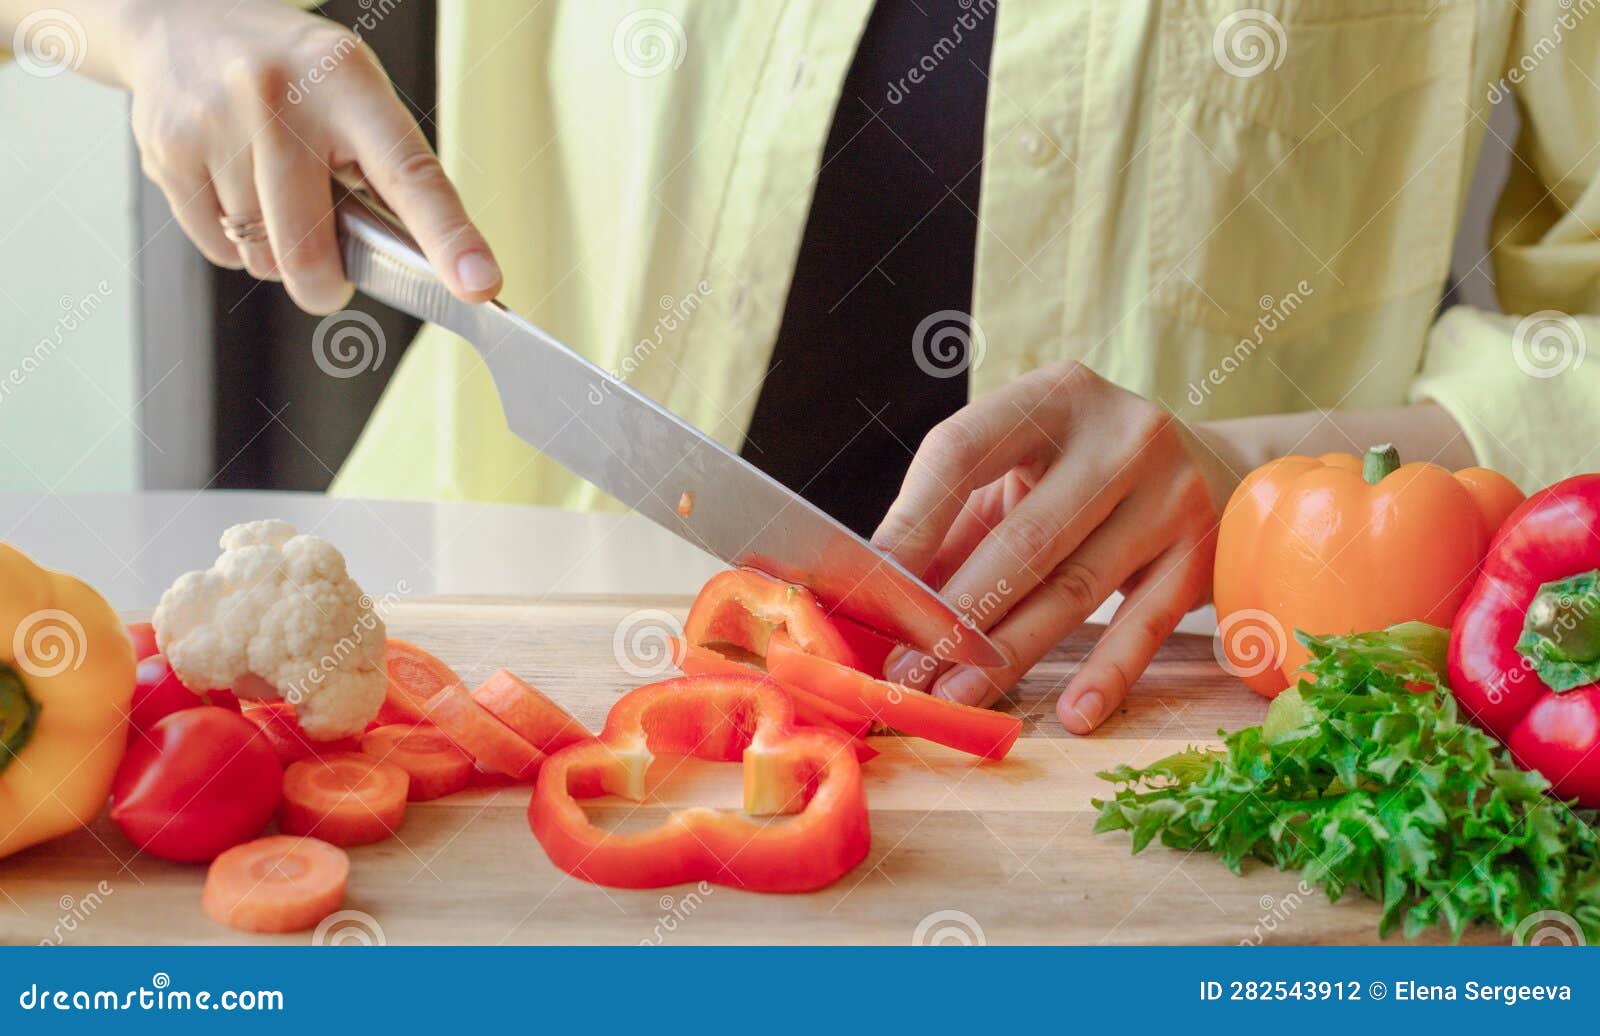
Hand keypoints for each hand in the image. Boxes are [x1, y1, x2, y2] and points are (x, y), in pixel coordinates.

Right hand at [119, 0, 500, 312]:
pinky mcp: (166, 150)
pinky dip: (235, 243)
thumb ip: (387, 175)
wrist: (185, 18)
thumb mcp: (357, 99)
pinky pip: (218, 251)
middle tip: (332, 269)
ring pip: (262, 259)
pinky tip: (234, 187)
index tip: (479, 285)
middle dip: (327, 282)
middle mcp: (277, 96)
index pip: (410, 174)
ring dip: (277, 254)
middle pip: (311, 253)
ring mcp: (214, 121)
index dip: (449, 238)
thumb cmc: (297, 77)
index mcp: (349, 83)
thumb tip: (419, 269)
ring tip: (274, 192)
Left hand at [871, 361, 1229, 733]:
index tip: (870, 585)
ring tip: (955, 698)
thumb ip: (953, 528)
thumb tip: (879, 603)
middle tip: (906, 673)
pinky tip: (1072, 714)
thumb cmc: (1080, 475)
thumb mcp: (1017, 475)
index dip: (913, 521)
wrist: (1216, 466)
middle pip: (1023, 537)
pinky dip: (1108, 674)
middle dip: (955, 615)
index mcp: (1053, 395)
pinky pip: (1146, 624)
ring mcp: (1171, 492)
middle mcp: (1120, 435)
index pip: (962, 451)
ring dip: (1007, 656)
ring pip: (1074, 588)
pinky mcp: (1204, 551)